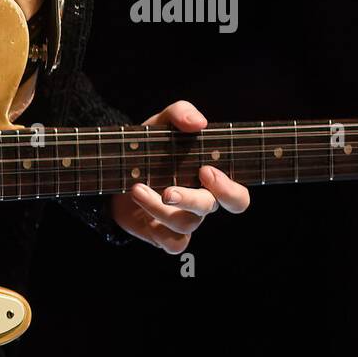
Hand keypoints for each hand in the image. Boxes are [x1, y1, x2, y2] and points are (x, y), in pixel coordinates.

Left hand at [110, 100, 249, 251]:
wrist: (119, 168)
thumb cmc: (153, 146)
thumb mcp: (162, 122)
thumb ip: (182, 113)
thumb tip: (199, 122)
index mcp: (210, 180)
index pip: (238, 196)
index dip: (229, 189)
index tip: (205, 170)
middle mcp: (201, 202)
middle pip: (211, 209)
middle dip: (190, 199)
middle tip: (168, 191)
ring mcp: (184, 220)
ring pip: (184, 224)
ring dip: (158, 208)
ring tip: (137, 189)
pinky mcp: (163, 234)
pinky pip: (172, 244)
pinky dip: (157, 230)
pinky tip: (139, 206)